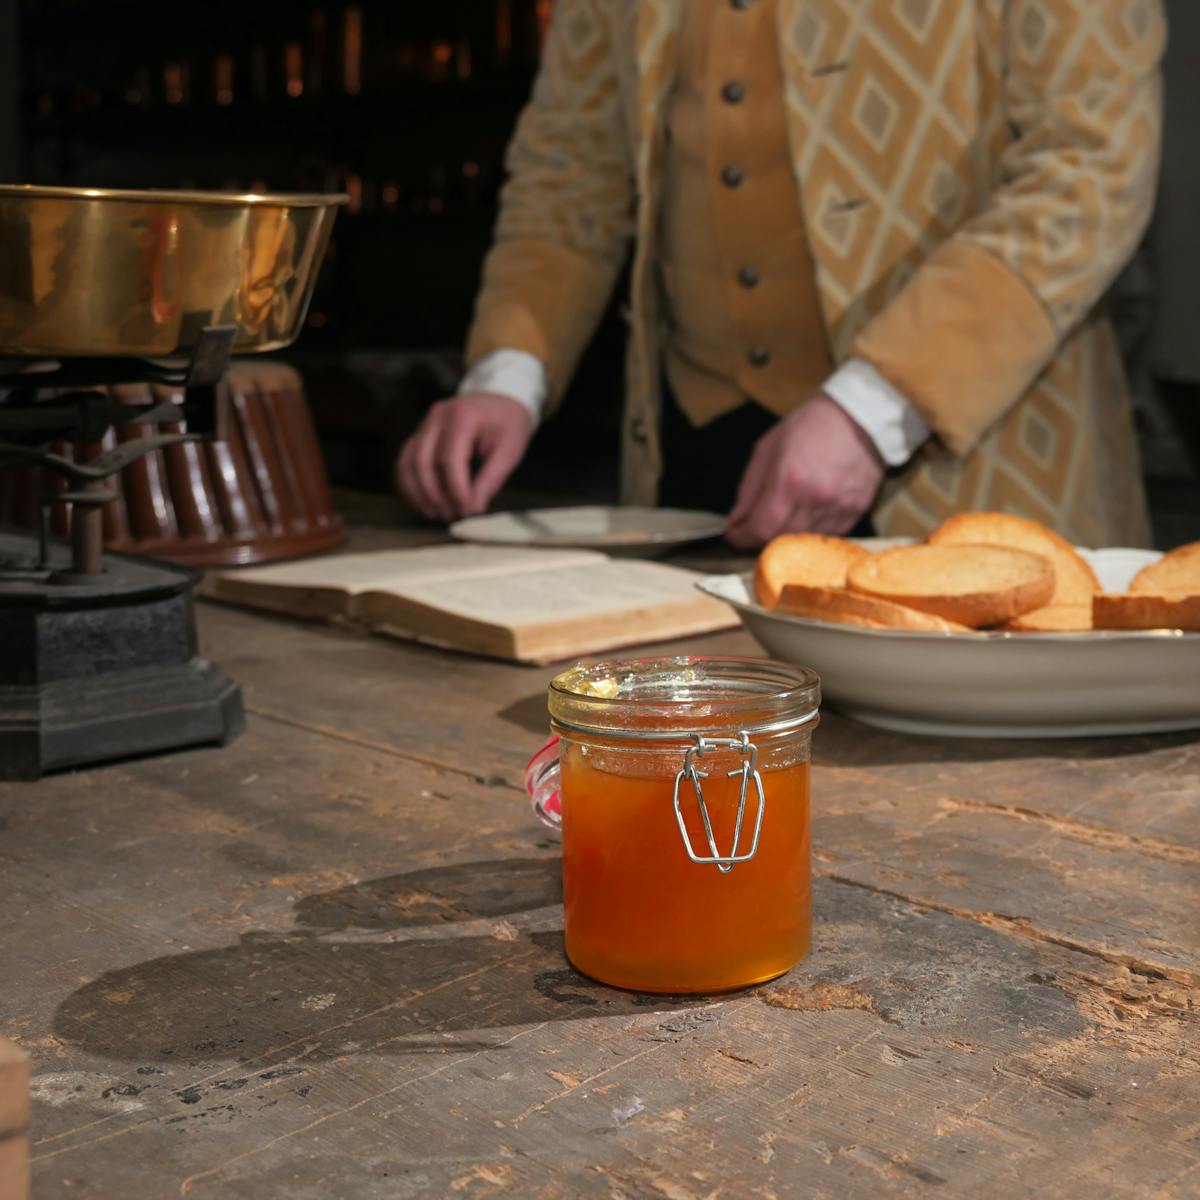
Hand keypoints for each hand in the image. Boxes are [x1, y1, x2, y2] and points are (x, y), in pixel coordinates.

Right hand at [395, 393, 533, 521]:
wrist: (500, 401)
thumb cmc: (507, 425)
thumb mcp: (510, 450)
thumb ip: (491, 479)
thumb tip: (473, 509)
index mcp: (462, 416)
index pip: (449, 458)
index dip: (456, 488)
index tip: (468, 510)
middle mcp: (437, 417)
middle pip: (422, 461)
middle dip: (434, 494)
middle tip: (452, 516)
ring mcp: (424, 424)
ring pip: (407, 463)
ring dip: (418, 493)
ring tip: (436, 514)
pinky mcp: (419, 435)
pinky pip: (405, 462)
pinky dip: (410, 486)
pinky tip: (423, 504)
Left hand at [726, 394, 884, 548]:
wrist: (862, 417)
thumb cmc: (811, 426)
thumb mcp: (768, 447)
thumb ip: (749, 488)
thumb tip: (736, 520)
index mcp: (789, 479)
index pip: (760, 528)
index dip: (742, 537)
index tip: (733, 535)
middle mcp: (814, 499)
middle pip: (779, 539)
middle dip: (759, 537)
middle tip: (752, 527)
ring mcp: (837, 508)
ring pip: (802, 540)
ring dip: (784, 535)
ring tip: (779, 518)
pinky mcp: (855, 512)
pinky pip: (826, 535)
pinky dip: (809, 531)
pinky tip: (805, 515)